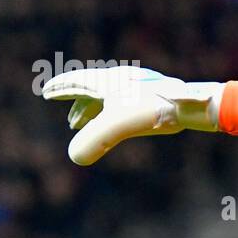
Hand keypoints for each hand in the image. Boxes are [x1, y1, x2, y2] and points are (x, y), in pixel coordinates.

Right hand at [42, 66, 221, 164]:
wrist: (191, 104)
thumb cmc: (154, 110)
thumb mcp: (118, 126)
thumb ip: (93, 141)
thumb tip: (75, 157)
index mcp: (108, 80)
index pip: (77, 82)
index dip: (61, 89)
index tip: (46, 92)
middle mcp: (122, 80)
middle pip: (92, 90)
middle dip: (77, 105)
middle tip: (68, 121)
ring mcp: (138, 87)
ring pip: (109, 98)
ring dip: (93, 111)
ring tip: (81, 126)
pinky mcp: (153, 97)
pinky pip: (124, 104)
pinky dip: (113, 114)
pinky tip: (117, 125)